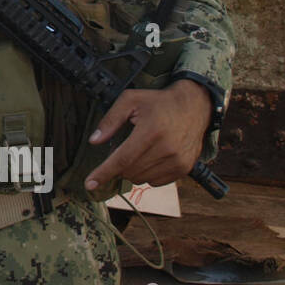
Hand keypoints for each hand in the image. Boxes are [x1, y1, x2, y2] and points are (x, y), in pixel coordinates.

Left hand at [84, 78, 211, 190]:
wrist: (194, 106)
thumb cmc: (160, 102)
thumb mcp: (130, 100)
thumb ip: (110, 120)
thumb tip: (94, 140)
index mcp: (151, 131)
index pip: (122, 159)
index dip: (103, 173)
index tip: (89, 184)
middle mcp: (166, 149)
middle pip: (130, 171)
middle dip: (119, 165)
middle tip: (125, 147)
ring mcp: (177, 161)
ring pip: (141, 179)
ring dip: (133, 170)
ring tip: (141, 149)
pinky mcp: (184, 168)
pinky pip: (156, 182)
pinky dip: (147, 174)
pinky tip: (152, 157)